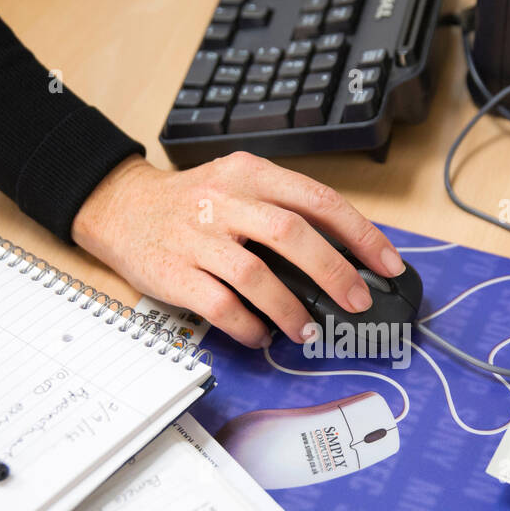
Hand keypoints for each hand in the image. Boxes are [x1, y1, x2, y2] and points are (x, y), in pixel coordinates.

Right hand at [71, 152, 404, 347]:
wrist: (121, 208)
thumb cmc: (192, 204)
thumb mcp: (240, 186)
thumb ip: (285, 210)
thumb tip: (347, 256)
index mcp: (251, 174)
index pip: (318, 200)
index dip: (361, 234)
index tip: (388, 264)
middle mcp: (225, 201)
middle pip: (292, 235)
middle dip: (334, 273)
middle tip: (356, 302)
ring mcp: (198, 238)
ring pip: (256, 276)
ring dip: (291, 310)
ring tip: (307, 331)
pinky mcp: (176, 273)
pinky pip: (221, 307)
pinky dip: (248, 327)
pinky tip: (261, 336)